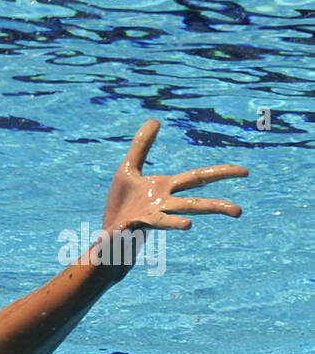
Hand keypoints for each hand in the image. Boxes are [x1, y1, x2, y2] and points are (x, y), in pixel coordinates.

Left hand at [102, 119, 246, 235]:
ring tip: (188, 225)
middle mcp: (160, 205)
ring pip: (163, 222)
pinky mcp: (124, 230)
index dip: (221, 173)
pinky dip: (121, 232)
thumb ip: (142, 146)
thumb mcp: (129, 169)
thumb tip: (155, 119)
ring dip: (174, 223)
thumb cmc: (123, 204)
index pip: (198, 178)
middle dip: (214, 206)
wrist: (107, 234)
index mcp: (165, 189)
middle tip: (239, 212)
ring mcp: (144, 219)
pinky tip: (121, 228)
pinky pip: (123, 231)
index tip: (246, 172)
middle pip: (191, 203)